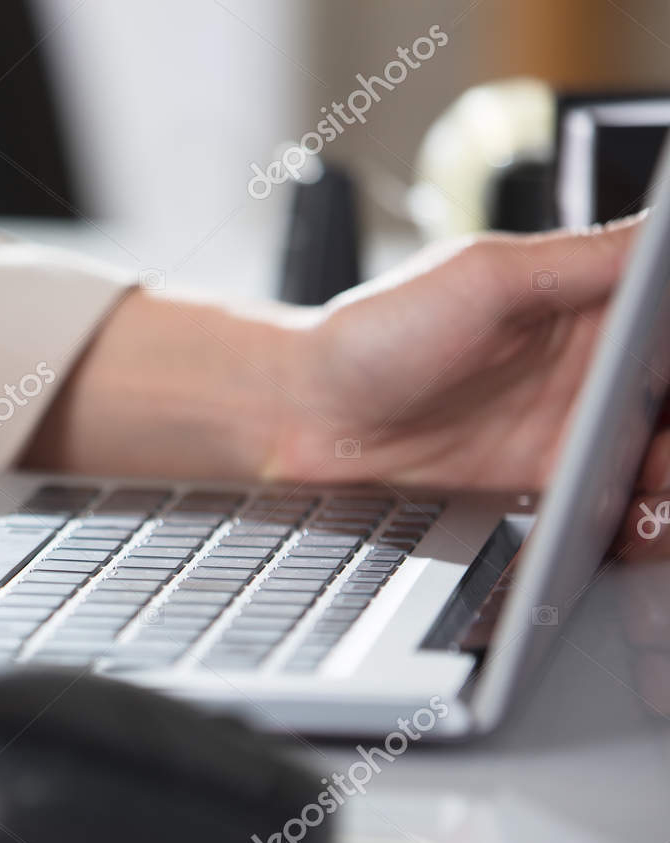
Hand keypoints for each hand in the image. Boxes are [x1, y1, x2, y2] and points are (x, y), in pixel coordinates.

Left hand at [27, 216, 645, 490]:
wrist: (304, 420)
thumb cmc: (373, 334)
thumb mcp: (486, 278)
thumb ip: (587, 259)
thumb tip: (666, 229)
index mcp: (591, 296)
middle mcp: (594, 363)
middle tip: (664, 447)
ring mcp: (576, 428)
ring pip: (664, 454)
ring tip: (654, 483)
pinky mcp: (552, 487)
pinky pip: (619, 504)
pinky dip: (640, 516)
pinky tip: (631, 518)